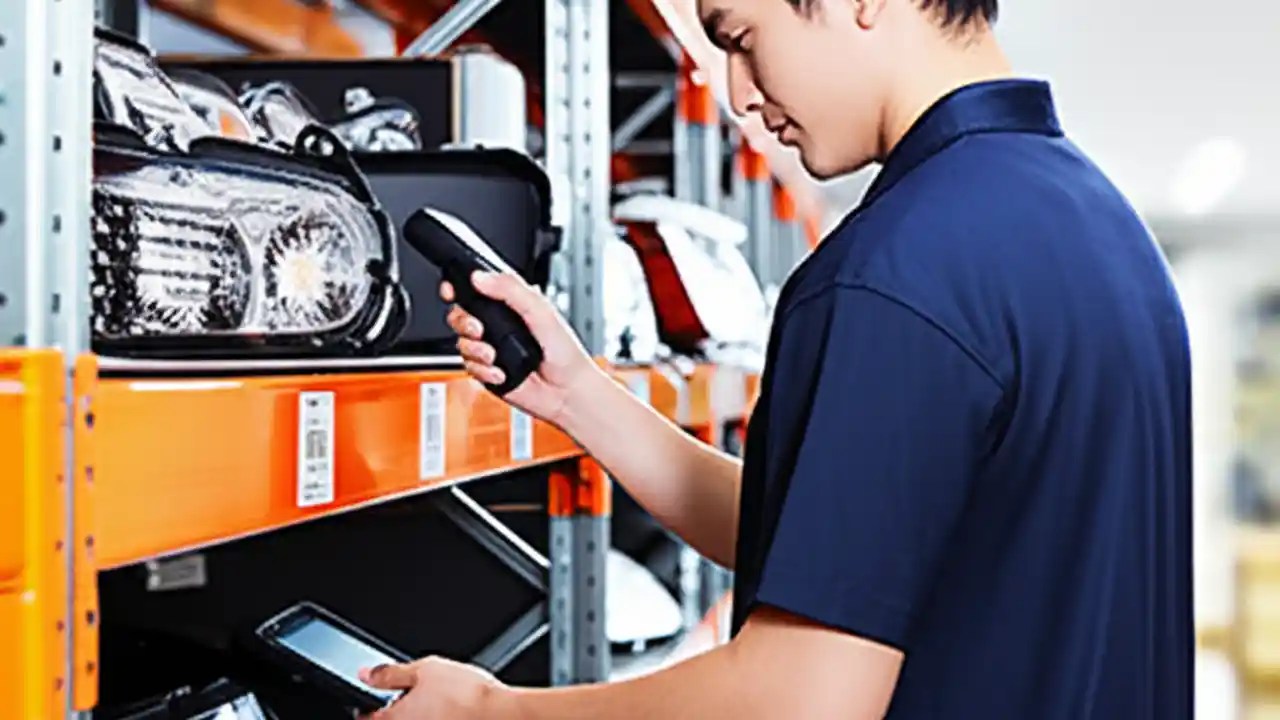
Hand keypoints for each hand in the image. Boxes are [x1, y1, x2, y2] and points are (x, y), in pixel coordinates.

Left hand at [359, 656, 509, 718]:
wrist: (499, 714)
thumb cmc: (465, 693)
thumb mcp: (424, 669)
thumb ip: (390, 673)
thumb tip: (366, 674)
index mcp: (395, 718)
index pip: (367, 718)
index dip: (367, 709)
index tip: (371, 704)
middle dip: (398, 712)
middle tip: (411, 698)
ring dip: (421, 716)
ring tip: (437, 703)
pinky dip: (440, 718)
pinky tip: (452, 712)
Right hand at [443, 271, 602, 426]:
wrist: (567, 392)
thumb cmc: (565, 353)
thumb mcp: (541, 311)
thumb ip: (511, 290)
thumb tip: (481, 277)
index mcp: (511, 304)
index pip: (477, 288)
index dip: (459, 287)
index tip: (452, 291)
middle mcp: (499, 325)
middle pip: (460, 315)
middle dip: (464, 323)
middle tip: (480, 330)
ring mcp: (492, 348)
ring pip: (461, 343)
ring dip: (475, 351)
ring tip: (495, 356)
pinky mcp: (488, 371)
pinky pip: (469, 367)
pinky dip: (483, 371)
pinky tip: (502, 372)